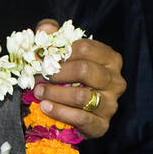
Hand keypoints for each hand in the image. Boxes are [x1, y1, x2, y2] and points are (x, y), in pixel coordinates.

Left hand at [29, 18, 124, 139]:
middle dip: (57, 73)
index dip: (59, 53)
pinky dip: (59, 112)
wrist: (76, 116)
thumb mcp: (63, 57)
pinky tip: (45, 107)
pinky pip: (80, 118)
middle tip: (38, 77)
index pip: (85, 48)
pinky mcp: (102, 125)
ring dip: (55, 94)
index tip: (39, 59)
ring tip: (38, 93)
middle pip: (84, 70)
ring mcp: (111, 103)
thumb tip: (44, 28)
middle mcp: (115, 80)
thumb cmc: (71, 81)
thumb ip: (54, 39)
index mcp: (110, 59)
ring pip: (82, 96)